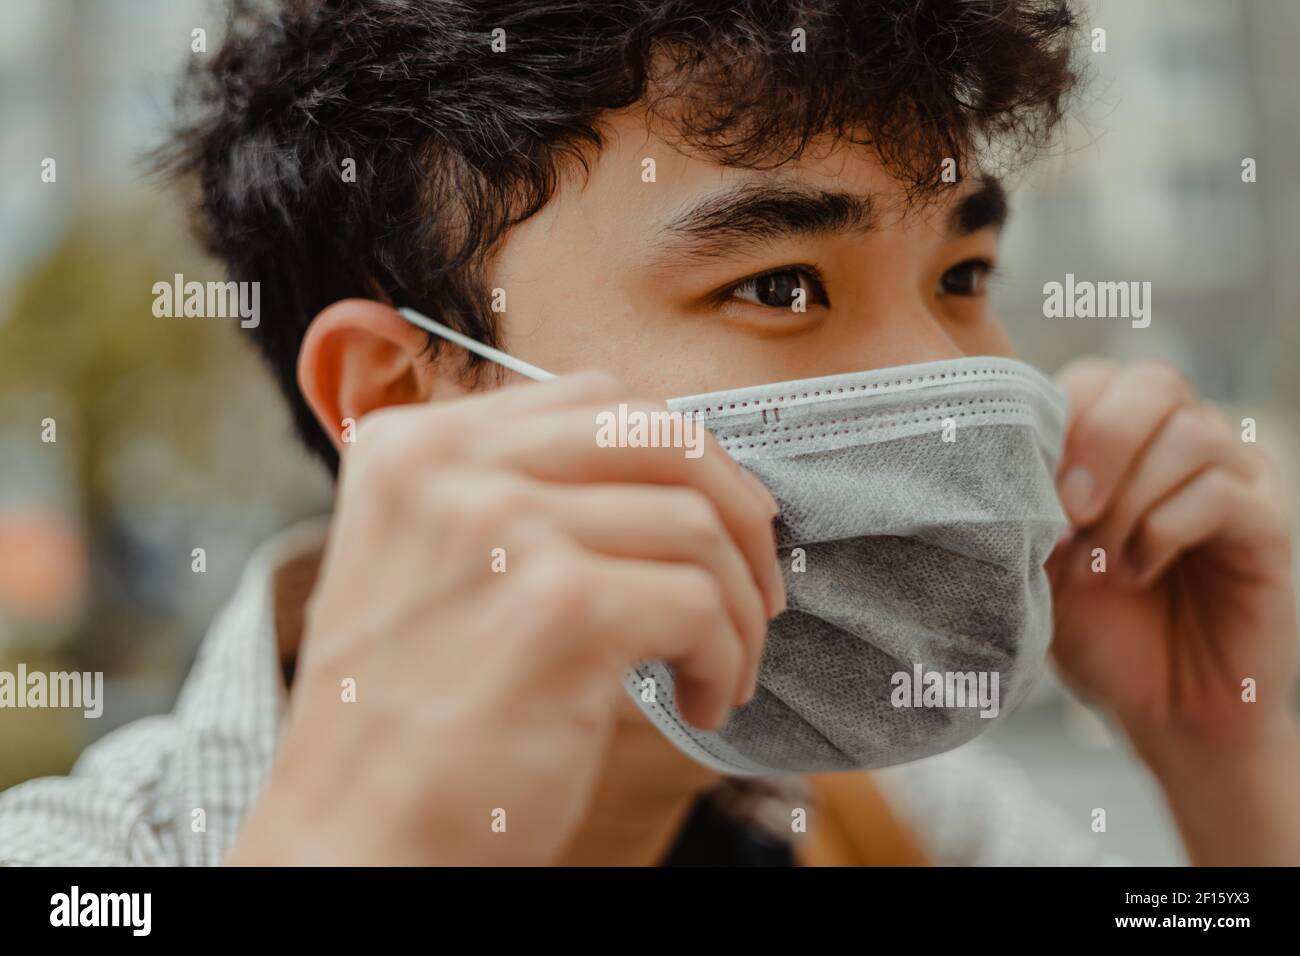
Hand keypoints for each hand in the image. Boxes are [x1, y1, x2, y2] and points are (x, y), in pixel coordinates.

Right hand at [226, 371, 783, 864]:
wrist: (355, 839)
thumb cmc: (406, 718)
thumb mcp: (425, 562)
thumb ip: (512, 496)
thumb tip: (664, 478)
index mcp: (415, 444)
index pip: (595, 400)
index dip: (681, 453)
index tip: (717, 515)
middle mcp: (451, 468)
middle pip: (660, 436)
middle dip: (737, 509)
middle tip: (757, 583)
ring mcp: (506, 531)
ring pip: (695, 526)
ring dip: (737, 606)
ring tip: (719, 667)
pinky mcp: (561, 609)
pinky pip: (700, 604)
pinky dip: (723, 657)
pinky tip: (699, 702)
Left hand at [1047, 357, 1299, 862]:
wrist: (1159, 709)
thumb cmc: (1098, 629)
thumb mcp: (1042, 560)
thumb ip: (1031, 501)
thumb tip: (1012, 454)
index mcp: (1128, 442)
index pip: (1098, 377)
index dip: (1061, 419)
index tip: (1031, 487)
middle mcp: (1185, 447)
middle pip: (1154, 382)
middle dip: (1101, 442)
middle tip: (1070, 513)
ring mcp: (1235, 481)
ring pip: (1191, 434)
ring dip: (1130, 498)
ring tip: (1099, 560)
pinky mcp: (1266, 527)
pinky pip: (1221, 493)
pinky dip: (1163, 531)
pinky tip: (1137, 574)